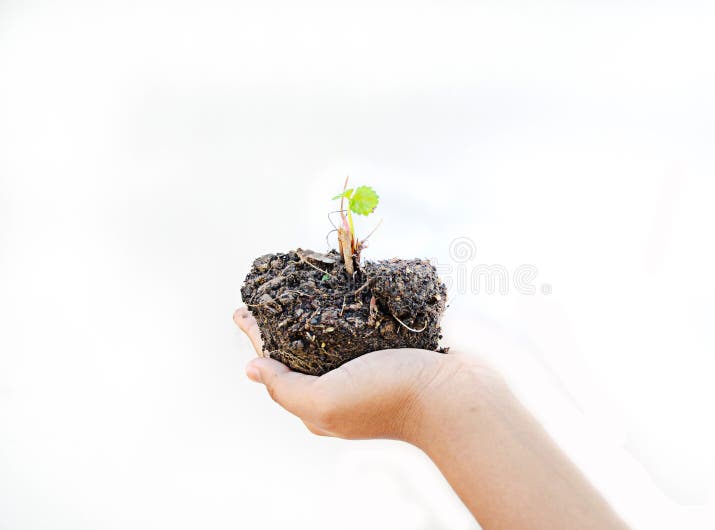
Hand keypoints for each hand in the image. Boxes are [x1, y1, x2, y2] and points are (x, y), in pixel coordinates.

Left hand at [233, 307, 478, 441]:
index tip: (242, 310)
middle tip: (268, 294)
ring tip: (301, 289)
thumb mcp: (325, 400)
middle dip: (281, 323)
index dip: (257, 338)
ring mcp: (369, 371)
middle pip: (301, 351)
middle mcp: (342, 389)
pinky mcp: (394, 354)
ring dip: (315, 315)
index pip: (276, 367)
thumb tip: (252, 369)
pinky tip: (345, 295)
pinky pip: (364, 331)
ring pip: (333, 339)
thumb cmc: (388, 396)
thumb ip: (285, 387)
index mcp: (320, 405)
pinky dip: (350, 313)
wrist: (455, 395)